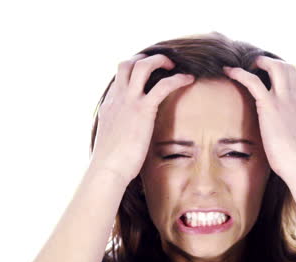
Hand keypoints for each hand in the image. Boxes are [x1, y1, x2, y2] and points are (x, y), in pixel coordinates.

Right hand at [89, 53, 194, 186]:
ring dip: (160, 60)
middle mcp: (117, 98)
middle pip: (127, 64)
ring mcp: (128, 102)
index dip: (134, 71)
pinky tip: (189, 79)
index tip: (149, 73)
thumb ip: (119, 131)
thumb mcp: (112, 140)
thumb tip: (128, 137)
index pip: (119, 78)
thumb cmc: (111, 163)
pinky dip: (177, 79)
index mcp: (109, 105)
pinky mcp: (142, 110)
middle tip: (163, 63)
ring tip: (175, 65)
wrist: (107, 170)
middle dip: (145, 58)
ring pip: (142, 66)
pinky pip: (163, 85)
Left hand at [223, 56, 295, 179]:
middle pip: (289, 67)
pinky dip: (240, 73)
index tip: (269, 78)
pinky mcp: (270, 106)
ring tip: (245, 65)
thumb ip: (295, 132)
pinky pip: (253, 81)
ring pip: (276, 67)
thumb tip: (288, 136)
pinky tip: (229, 72)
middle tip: (257, 66)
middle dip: (273, 62)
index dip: (282, 77)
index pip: (295, 83)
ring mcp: (284, 100)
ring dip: (259, 61)